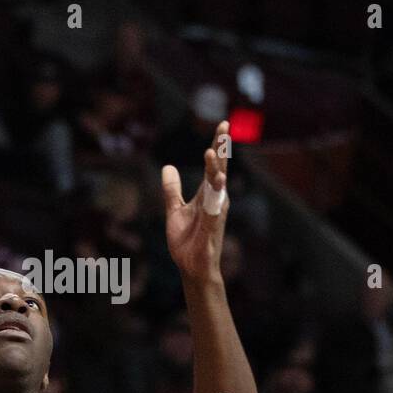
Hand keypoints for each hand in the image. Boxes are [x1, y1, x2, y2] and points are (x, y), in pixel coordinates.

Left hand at [161, 120, 229, 281]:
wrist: (192, 268)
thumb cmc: (188, 241)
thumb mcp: (174, 210)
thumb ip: (172, 190)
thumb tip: (168, 167)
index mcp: (207, 194)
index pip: (212, 165)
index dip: (217, 145)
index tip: (222, 125)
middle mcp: (215, 201)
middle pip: (219, 170)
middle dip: (221, 149)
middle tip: (224, 127)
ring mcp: (215, 215)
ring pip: (218, 188)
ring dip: (215, 170)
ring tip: (211, 153)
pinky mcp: (211, 230)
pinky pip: (213, 213)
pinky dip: (213, 201)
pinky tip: (215, 186)